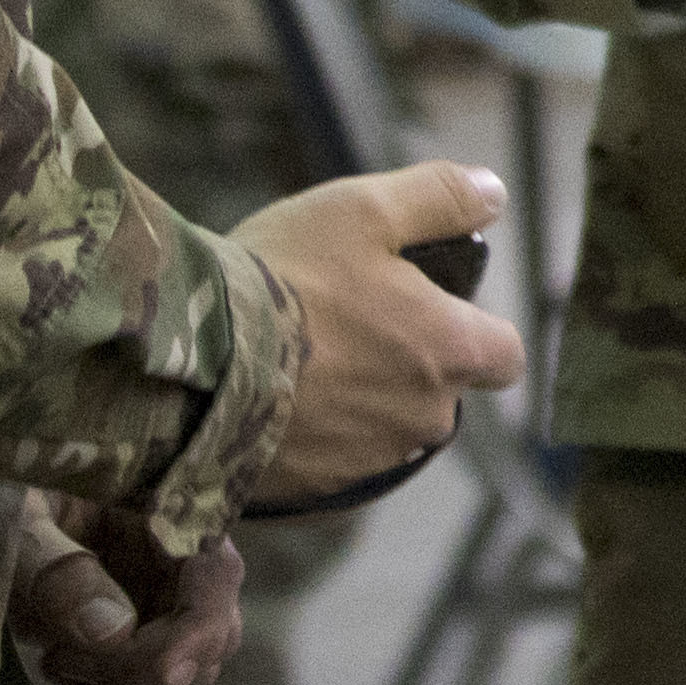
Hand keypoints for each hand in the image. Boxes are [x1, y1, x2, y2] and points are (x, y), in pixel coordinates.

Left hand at [8, 494, 241, 684]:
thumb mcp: (13, 519)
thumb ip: (56, 570)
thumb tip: (114, 632)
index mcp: (164, 506)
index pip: (218, 573)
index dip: (200, 627)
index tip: (160, 673)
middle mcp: (179, 554)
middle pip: (216, 633)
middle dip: (153, 667)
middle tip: (62, 660)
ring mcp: (160, 597)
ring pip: (189, 668)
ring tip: (53, 660)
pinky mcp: (134, 633)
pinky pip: (148, 681)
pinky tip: (57, 664)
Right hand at [236, 162, 525, 501]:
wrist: (180, 363)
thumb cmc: (280, 278)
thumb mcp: (364, 208)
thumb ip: (441, 198)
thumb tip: (495, 193)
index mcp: (450, 352)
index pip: (505, 356)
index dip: (477, 332)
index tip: (435, 311)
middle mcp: (423, 418)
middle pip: (441, 393)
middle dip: (407, 365)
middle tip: (343, 324)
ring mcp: (367, 461)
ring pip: (386, 428)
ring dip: (358, 401)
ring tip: (295, 360)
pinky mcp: (311, 491)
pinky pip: (330, 460)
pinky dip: (312, 436)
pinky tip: (269, 402)